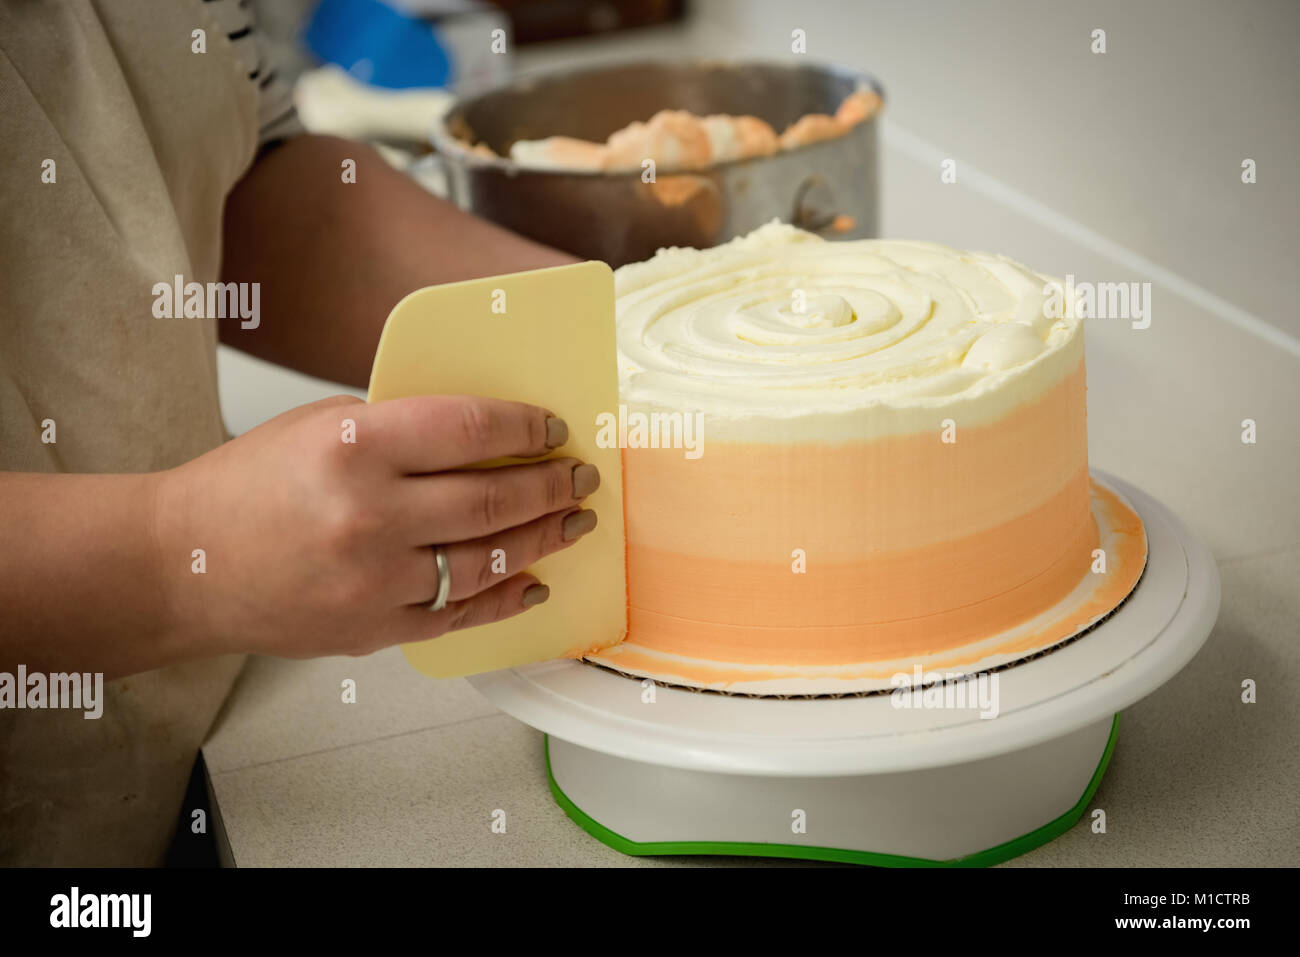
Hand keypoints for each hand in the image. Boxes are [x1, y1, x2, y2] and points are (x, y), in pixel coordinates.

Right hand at [153, 394, 597, 659]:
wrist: (185, 563)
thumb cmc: (247, 486)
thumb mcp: (321, 425)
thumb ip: (401, 428)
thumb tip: (487, 435)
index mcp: (353, 448)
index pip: (471, 430)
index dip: (525, 428)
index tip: (551, 429)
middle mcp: (369, 516)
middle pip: (492, 499)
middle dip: (551, 485)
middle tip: (579, 477)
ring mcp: (374, 580)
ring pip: (489, 560)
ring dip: (544, 538)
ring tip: (573, 521)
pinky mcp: (374, 628)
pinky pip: (461, 615)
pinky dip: (506, 598)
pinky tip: (534, 581)